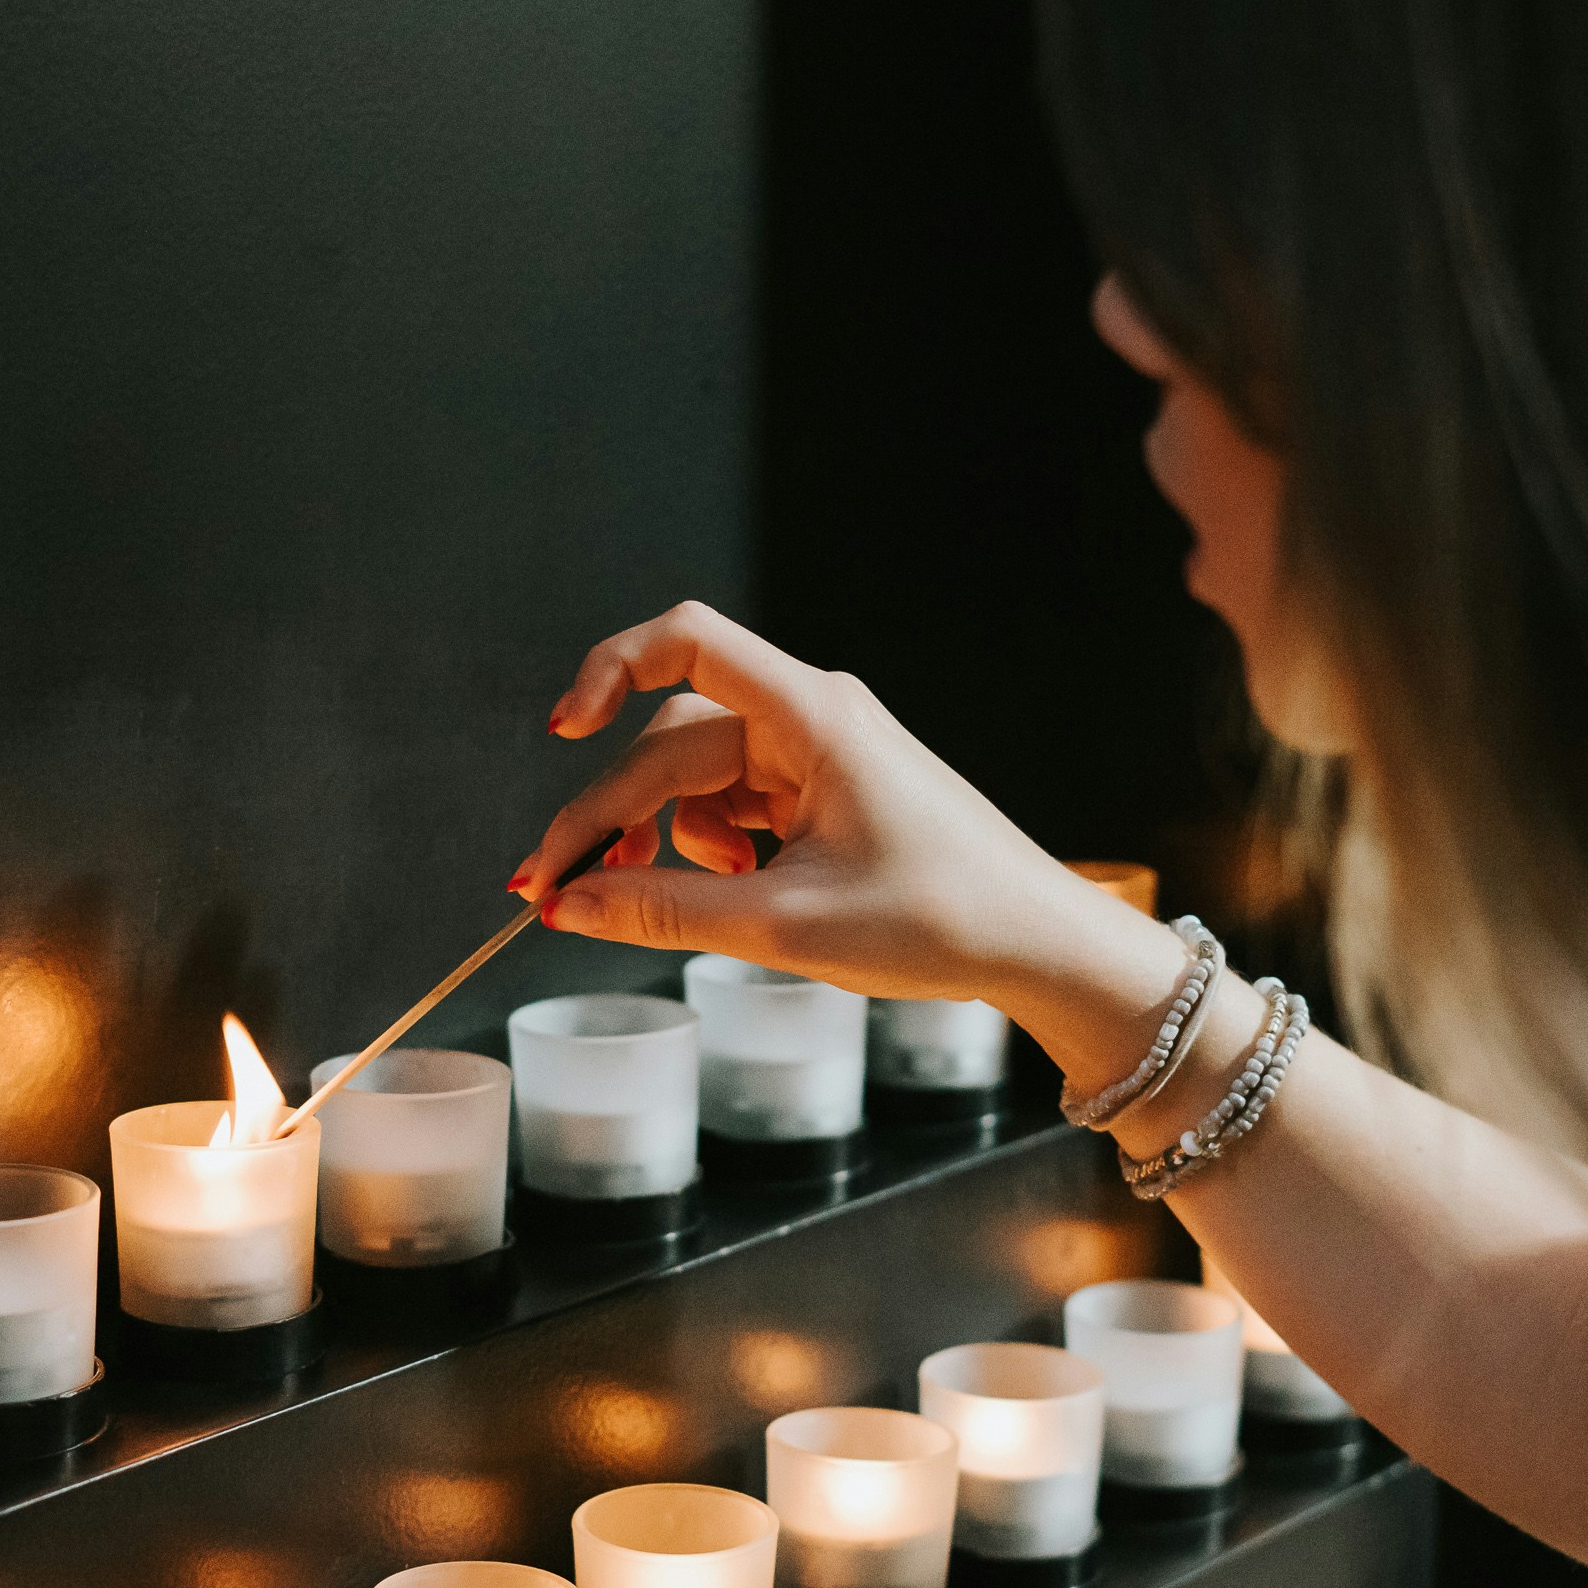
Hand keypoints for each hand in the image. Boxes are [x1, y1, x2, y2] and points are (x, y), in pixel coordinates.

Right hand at [508, 603, 1183, 1035]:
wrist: (1036, 943)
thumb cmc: (942, 918)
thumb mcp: (786, 924)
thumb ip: (667, 908)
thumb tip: (571, 903)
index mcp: (810, 716)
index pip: (685, 644)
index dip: (608, 670)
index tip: (563, 732)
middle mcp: (809, 719)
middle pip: (670, 742)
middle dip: (609, 815)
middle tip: (551, 888)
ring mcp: (816, 755)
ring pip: (695, 778)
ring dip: (660, 838)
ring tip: (659, 903)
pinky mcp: (822, 793)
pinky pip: (733, 804)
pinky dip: (708, 849)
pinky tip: (731, 894)